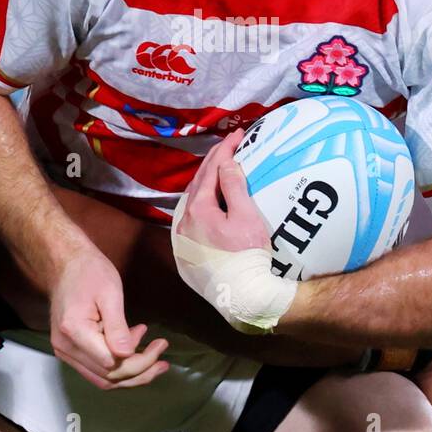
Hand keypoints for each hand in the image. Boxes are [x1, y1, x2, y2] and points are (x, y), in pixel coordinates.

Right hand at [49, 248, 169, 389]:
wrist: (66, 264)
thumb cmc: (89, 272)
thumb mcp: (109, 292)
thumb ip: (117, 325)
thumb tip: (127, 354)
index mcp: (74, 331)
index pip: (112, 364)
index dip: (140, 361)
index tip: (160, 344)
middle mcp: (65, 347)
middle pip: (108, 376)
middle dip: (140, 371)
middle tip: (162, 356)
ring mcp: (65, 351)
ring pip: (102, 378)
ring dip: (131, 374)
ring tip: (156, 359)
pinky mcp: (70, 350)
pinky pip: (96, 369)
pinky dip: (118, 366)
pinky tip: (133, 349)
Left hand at [177, 127, 270, 255]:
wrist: (243, 296)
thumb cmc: (248, 256)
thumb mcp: (246, 216)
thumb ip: (234, 186)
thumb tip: (226, 162)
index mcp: (199, 209)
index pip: (211, 170)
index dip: (225, 150)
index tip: (237, 135)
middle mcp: (184, 222)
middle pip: (197, 184)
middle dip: (213, 163)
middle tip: (229, 146)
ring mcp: (183, 239)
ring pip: (191, 202)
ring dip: (204, 182)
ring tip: (219, 169)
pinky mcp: (187, 253)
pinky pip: (191, 219)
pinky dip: (200, 203)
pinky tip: (208, 201)